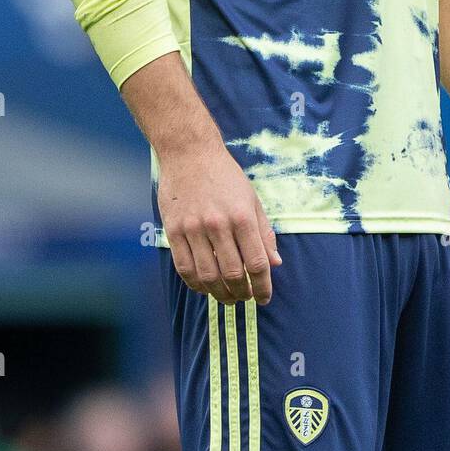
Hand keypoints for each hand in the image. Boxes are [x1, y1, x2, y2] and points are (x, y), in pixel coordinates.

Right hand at [158, 138, 281, 304]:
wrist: (190, 153)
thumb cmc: (225, 176)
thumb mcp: (252, 199)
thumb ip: (264, 232)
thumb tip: (275, 263)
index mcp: (242, 216)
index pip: (257, 263)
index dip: (263, 286)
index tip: (264, 298)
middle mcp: (219, 224)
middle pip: (233, 274)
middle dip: (242, 293)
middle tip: (244, 297)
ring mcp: (194, 228)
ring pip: (208, 276)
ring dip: (220, 294)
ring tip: (227, 296)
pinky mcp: (174, 230)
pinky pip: (185, 268)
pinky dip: (196, 284)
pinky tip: (205, 286)